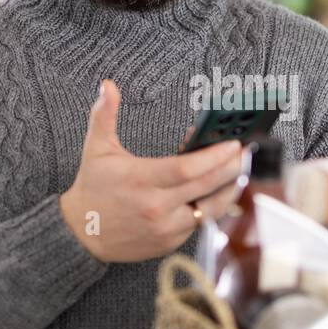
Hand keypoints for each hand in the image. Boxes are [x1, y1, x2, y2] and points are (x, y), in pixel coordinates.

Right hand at [60, 79, 245, 262]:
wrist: (81, 234)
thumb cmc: (92, 189)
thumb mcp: (96, 149)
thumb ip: (104, 115)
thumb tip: (107, 85)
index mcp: (141, 180)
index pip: (187, 168)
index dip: (215, 156)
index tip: (232, 144)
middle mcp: (156, 207)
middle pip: (206, 187)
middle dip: (231, 168)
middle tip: (246, 152)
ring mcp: (165, 228)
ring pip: (209, 209)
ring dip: (229, 189)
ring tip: (240, 171)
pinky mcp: (170, 243)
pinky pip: (199, 223)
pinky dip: (211, 207)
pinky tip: (220, 191)